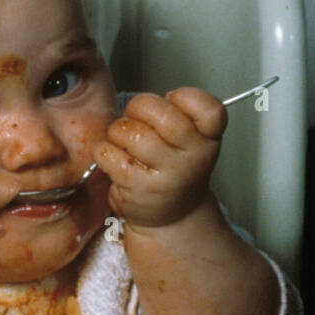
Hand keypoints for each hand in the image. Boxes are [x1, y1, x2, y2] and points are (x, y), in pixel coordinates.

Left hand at [94, 87, 226, 230]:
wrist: (172, 218)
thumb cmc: (176, 170)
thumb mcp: (192, 142)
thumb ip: (180, 116)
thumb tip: (144, 104)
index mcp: (209, 139)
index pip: (210, 109)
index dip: (185, 96)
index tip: (172, 101)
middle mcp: (194, 157)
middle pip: (160, 112)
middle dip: (138, 107)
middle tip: (136, 119)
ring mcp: (167, 174)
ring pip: (130, 131)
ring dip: (118, 131)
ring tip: (124, 143)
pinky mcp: (139, 188)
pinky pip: (109, 153)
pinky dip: (104, 151)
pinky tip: (114, 159)